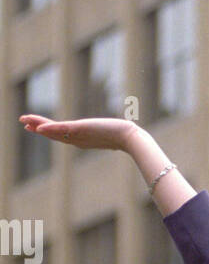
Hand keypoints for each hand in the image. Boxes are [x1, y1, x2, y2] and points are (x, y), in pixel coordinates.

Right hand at [18, 114, 138, 151]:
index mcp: (82, 140)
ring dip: (38, 126)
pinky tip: (40, 127)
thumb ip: (108, 135)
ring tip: (25, 122)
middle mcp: (78, 140)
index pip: (61, 135)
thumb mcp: (112, 134)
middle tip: (24, 124)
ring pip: (54, 131)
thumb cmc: (125, 137)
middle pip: (54, 134)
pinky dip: (50, 128)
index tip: (37, 128)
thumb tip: (116, 136)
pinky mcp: (81, 130)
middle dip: (38, 128)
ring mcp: (79, 136)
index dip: (48, 132)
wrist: (130, 138)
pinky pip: (62, 129)